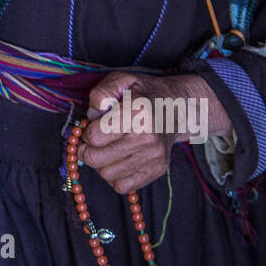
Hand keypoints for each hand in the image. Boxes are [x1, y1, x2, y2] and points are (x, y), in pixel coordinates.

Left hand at [78, 71, 230, 193]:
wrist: (179, 107)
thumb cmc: (144, 93)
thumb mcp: (122, 79)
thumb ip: (102, 92)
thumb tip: (91, 115)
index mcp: (138, 111)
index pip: (95, 136)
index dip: (86, 131)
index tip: (91, 126)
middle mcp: (148, 137)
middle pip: (96, 159)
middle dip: (86, 150)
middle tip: (89, 142)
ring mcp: (154, 156)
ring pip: (107, 175)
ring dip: (100, 164)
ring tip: (106, 149)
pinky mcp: (158, 169)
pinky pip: (122, 186)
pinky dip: (114, 176)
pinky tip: (117, 160)